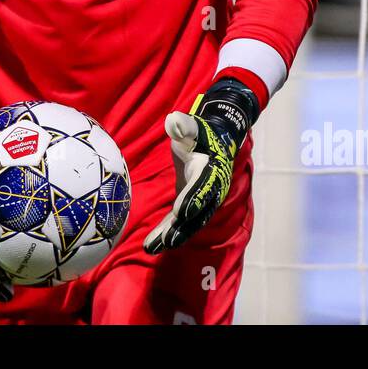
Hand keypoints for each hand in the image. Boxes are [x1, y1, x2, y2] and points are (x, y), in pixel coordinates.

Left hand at [143, 78, 259, 253]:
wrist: (215, 143)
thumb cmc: (199, 134)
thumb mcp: (191, 127)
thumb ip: (183, 125)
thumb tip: (173, 120)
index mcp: (210, 170)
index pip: (202, 187)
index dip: (193, 199)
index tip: (182, 212)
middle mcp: (210, 190)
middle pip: (198, 212)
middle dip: (183, 227)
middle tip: (168, 240)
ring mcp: (202, 201)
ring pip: (189, 223)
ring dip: (172, 236)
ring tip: (153, 248)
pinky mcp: (190, 206)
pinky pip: (180, 223)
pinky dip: (167, 233)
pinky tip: (152, 245)